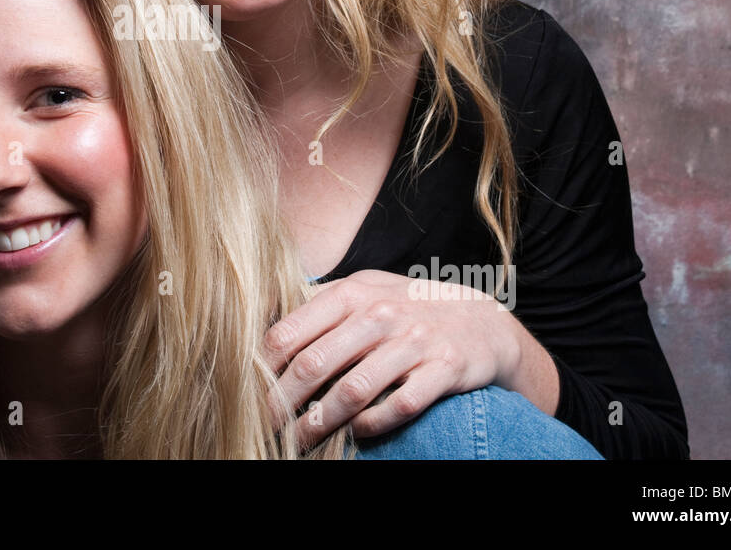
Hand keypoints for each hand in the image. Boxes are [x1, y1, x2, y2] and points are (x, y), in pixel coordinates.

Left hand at [262, 269, 557, 447]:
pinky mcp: (443, 370)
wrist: (482, 320)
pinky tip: (358, 433)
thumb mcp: (365, 289)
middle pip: (314, 364)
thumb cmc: (408, 307)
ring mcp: (413, 342)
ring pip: (353, 390)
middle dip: (282, 400)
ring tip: (300, 440)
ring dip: (320, 422)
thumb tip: (265, 319)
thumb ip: (320, 302)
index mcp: (352, 293)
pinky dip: (373, 424)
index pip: (291, 331)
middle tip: (265, 424)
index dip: (263, 366)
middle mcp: (380, 314)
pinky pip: (399, 406)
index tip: (248, 390)